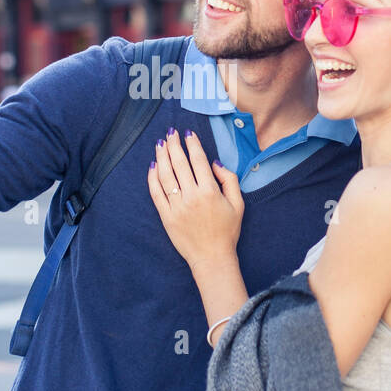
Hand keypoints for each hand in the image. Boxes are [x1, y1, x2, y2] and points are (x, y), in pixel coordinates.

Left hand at [147, 128, 243, 269]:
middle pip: (179, 163)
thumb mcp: (238, 204)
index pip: (198, 161)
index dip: (192, 144)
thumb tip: (214, 163)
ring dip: (162, 156)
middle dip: (175, 144)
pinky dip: (152, 177)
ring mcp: (177, 206)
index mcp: (210, 192)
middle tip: (171, 132)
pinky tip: (153, 165)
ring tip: (161, 143)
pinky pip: (156, 193)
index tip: (188, 133)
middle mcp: (192, 197)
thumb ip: (229, 180)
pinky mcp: (166, 216)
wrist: (212, 257)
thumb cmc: (227, 231)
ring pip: (165, 175)